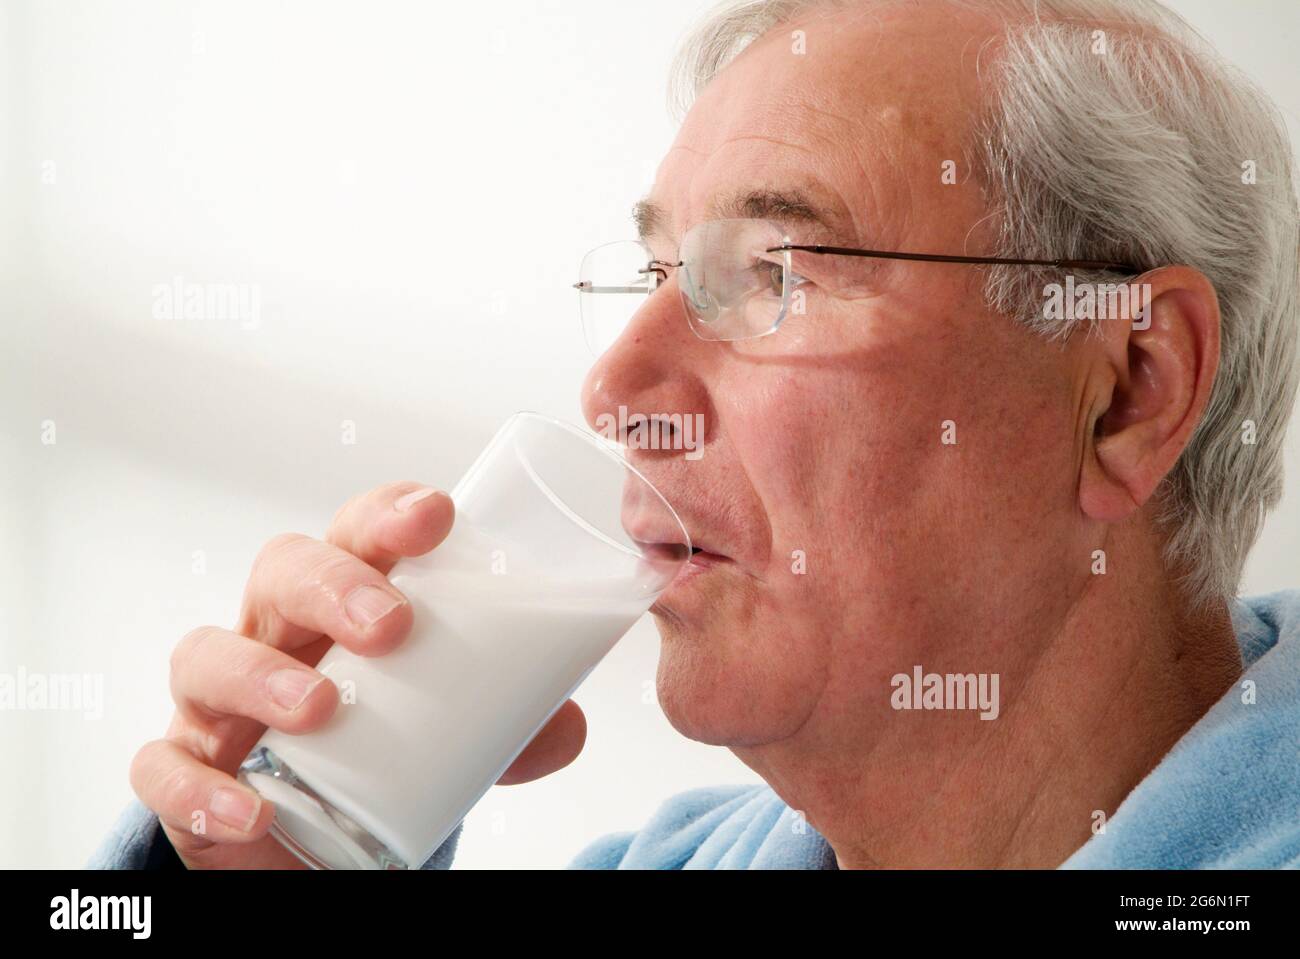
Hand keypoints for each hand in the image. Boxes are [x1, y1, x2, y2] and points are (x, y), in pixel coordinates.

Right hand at [128, 482, 587, 867]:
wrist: (309, 834)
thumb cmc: (380, 744)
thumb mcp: (455, 729)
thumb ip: (512, 723)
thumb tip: (569, 724)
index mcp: (346, 602)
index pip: (358, 532)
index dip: (389, 514)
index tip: (437, 517)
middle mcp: (278, 632)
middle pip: (283, 571)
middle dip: (333, 584)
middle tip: (391, 624)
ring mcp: (220, 697)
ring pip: (208, 653)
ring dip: (263, 675)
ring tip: (322, 706)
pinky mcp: (185, 767)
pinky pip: (165, 766)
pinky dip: (202, 787)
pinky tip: (253, 810)